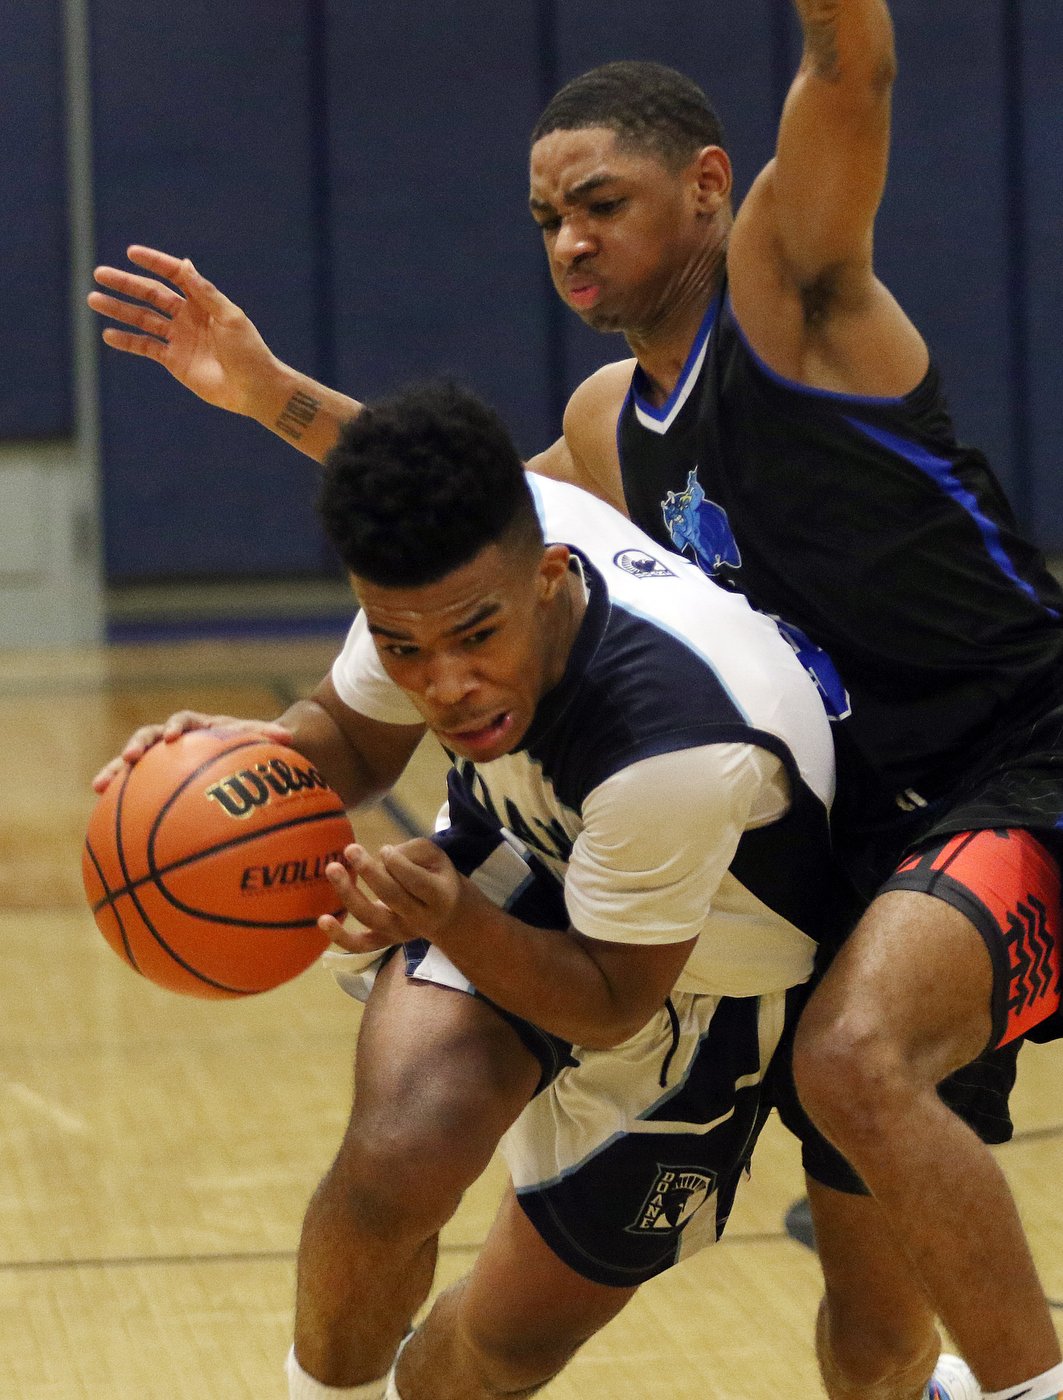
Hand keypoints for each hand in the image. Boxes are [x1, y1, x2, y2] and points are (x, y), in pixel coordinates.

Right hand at [87, 245, 274, 414]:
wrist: (253, 388)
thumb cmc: (249, 350)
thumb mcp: (230, 317)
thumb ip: (206, 293)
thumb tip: (185, 264)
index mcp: (203, 301)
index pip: (174, 275)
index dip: (154, 262)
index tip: (131, 252)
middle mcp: (188, 315)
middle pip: (151, 294)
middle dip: (126, 284)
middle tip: (100, 274)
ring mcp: (179, 337)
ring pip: (142, 318)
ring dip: (118, 309)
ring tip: (93, 299)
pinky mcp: (173, 360)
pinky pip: (145, 347)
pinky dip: (127, 341)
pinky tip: (108, 334)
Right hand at [92, 710, 293, 793]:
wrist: (246, 753)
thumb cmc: (254, 746)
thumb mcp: (262, 741)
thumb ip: (269, 736)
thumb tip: (290, 736)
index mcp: (201, 727)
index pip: (184, 720)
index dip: (175, 726)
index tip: (172, 738)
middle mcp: (177, 740)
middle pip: (149, 737)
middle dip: (137, 746)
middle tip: (129, 760)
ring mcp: (164, 759)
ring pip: (135, 763)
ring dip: (116, 771)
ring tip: (98, 787)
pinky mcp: (158, 780)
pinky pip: (137, 790)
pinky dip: (122, 801)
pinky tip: (107, 823)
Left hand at [320, 839, 463, 953]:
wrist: (448, 916)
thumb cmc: (437, 877)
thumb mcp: (436, 857)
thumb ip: (412, 850)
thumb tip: (382, 855)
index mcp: (439, 896)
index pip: (415, 880)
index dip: (397, 863)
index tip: (384, 849)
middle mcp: (420, 918)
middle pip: (392, 896)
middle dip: (369, 871)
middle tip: (350, 849)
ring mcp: (400, 932)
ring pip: (371, 917)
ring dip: (349, 893)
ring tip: (333, 869)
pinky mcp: (384, 940)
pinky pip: (360, 944)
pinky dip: (340, 937)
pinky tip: (323, 920)